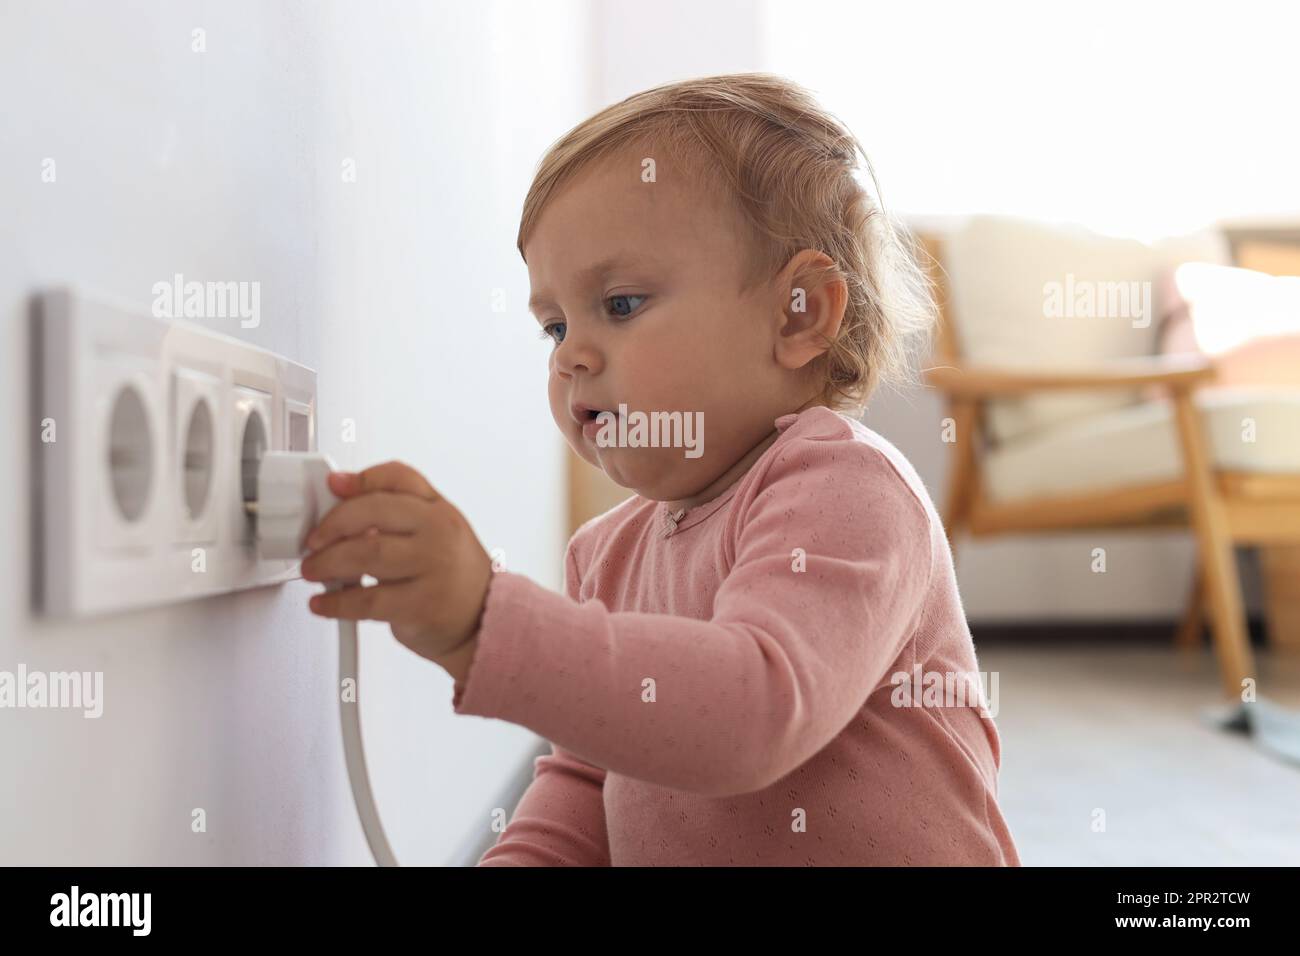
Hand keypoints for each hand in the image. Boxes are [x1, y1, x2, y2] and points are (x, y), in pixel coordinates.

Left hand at [299, 460, 492, 663]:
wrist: (483, 620)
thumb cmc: (451, 575)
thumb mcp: (436, 531)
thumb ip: (395, 509)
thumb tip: (340, 489)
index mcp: (440, 510)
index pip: (398, 477)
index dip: (361, 479)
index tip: (332, 487)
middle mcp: (440, 533)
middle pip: (374, 513)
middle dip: (332, 525)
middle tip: (313, 541)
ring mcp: (434, 568)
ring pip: (367, 555)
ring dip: (328, 563)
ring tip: (313, 570)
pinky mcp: (422, 605)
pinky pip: (367, 601)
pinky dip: (337, 603)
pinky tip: (325, 603)